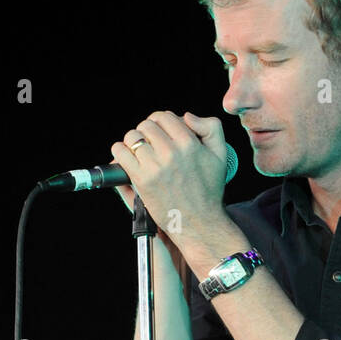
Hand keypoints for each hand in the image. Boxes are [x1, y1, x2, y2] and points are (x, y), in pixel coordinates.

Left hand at [110, 111, 229, 243]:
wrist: (200, 223)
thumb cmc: (209, 191)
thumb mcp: (220, 154)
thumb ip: (211, 127)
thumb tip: (187, 116)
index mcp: (189, 143)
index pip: (165, 117)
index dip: (161, 122)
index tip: (161, 133)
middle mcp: (172, 152)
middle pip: (147, 125)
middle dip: (147, 131)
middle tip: (150, 144)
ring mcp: (155, 166)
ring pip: (132, 137)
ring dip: (133, 141)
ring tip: (138, 151)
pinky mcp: (142, 180)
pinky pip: (121, 153)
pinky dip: (120, 152)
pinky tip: (125, 157)